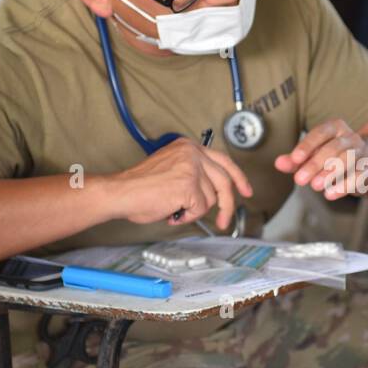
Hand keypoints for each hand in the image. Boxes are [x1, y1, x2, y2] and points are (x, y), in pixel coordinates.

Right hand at [107, 137, 252, 228]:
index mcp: (188, 147)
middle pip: (224, 181)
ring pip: (210, 199)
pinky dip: (186, 216)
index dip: (238, 177)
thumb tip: (213, 193)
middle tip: (224, 220)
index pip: (223, 160)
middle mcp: (192, 153)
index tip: (246, 190)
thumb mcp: (171, 170)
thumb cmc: (138, 187)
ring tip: (174, 207)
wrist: (120, 192)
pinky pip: (199, 209)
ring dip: (194, 210)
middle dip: (227, 204)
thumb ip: (194, 174)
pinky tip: (171, 211)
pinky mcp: (189, 185)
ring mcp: (192, 168)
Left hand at [274, 118, 367, 199]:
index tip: (294, 159)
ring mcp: (363, 152)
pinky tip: (331, 194)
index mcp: (335, 128)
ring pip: (348, 160)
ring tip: (316, 186)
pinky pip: (360, 176)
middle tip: (299, 180)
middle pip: (333, 148)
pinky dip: (345, 186)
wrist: (367, 164)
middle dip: (315, 164)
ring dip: (330, 174)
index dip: (307, 146)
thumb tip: (279, 163)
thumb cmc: (334, 157)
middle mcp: (350, 137)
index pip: (320, 133)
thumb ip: (295, 160)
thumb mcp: (313, 156)